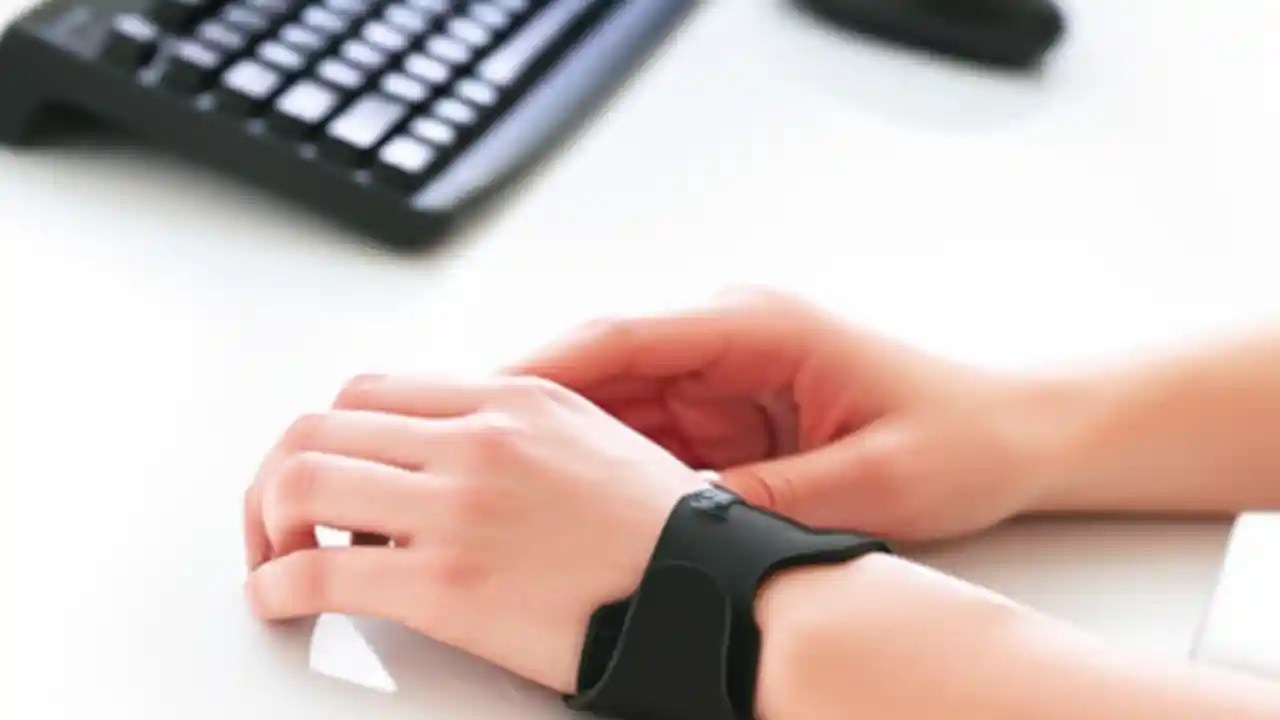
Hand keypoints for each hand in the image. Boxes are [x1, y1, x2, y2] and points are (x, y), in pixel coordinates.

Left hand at [243, 376, 706, 692]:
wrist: (711, 596)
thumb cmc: (662, 533)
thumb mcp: (591, 443)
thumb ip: (514, 432)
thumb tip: (446, 453)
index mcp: (514, 399)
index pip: (375, 390)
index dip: (331, 432)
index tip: (327, 470)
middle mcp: (478, 440)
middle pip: (323, 425)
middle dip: (280, 473)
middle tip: (278, 517)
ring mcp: (458, 507)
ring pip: (302, 480)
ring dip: (266, 523)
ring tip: (273, 558)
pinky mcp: (444, 585)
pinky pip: (318, 571)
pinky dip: (276, 586)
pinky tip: (280, 601)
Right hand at [512, 289, 1080, 540]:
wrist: (1014, 435)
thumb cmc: (961, 436)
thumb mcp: (871, 483)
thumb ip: (768, 503)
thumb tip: (672, 523)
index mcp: (758, 328)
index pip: (624, 337)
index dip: (542, 369)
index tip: (477, 403)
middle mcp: (729, 341)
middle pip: (602, 373)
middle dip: (535, 418)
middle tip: (472, 468)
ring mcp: (724, 378)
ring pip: (614, 409)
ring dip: (567, 451)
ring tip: (512, 500)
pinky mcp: (728, 416)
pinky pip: (647, 441)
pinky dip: (612, 473)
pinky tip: (580, 511)